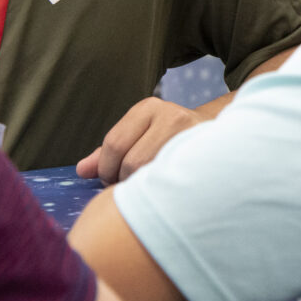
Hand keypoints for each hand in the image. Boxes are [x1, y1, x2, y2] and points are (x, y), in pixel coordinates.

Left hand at [76, 97, 203, 183]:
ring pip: (153, 173)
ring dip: (143, 189)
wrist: (219, 136)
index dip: (106, 169)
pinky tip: (164, 193)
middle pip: (132, 161)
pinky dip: (162, 191)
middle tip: (127, 189)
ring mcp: (191, 134)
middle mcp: (170, 115)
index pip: (114, 143)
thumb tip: (81, 170)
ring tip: (146, 190)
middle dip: (123, 181)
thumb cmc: (167, 140)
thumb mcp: (138, 137)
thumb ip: (107, 154)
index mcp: (147, 108)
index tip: (109, 181)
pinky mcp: (205, 154)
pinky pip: (173, 181)